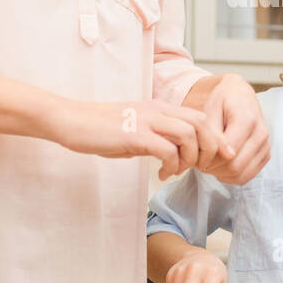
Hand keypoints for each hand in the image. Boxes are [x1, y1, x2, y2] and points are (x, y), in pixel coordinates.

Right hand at [54, 99, 207, 179]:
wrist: (71, 120)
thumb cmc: (99, 128)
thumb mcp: (134, 129)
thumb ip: (155, 137)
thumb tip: (170, 155)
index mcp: (160, 107)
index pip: (199, 117)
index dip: (212, 138)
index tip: (210, 159)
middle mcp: (158, 110)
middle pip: (201, 123)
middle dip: (210, 148)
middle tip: (202, 168)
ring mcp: (147, 121)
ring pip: (188, 135)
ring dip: (189, 159)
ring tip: (176, 172)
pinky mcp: (135, 135)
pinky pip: (167, 151)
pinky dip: (171, 166)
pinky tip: (161, 175)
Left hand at [196, 74, 269, 184]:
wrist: (240, 94)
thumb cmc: (223, 100)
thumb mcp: (211, 109)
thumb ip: (213, 133)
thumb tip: (220, 154)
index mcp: (247, 120)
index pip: (228, 153)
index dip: (209, 159)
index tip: (197, 155)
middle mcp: (261, 134)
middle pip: (235, 166)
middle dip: (214, 168)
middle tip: (201, 161)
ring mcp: (265, 145)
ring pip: (241, 175)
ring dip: (221, 174)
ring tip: (210, 163)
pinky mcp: (265, 154)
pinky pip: (247, 176)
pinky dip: (231, 176)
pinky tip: (221, 166)